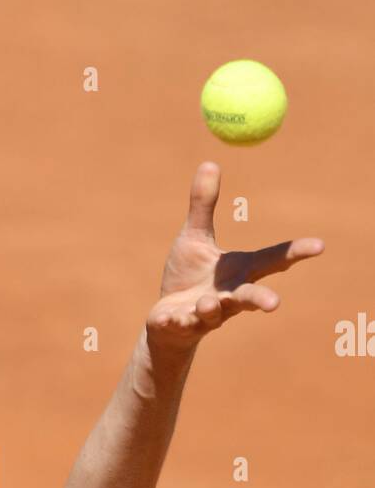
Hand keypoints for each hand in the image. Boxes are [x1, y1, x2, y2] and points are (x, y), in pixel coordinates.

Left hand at [147, 161, 324, 353]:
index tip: (320, 245)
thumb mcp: (194, 237)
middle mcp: (228, 295)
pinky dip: (175, 321)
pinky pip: (180, 324)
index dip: (294, 252)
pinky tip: (166, 318)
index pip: (271, 260)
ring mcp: (206, 314)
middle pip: (250, 298)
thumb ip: (204, 205)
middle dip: (262, 300)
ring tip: (207, 303)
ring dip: (212, 308)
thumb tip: (210, 162)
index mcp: (238, 272)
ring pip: (215, 314)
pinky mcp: (182, 326)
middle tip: (275, 304)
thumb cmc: (188, 276)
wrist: (167, 320)